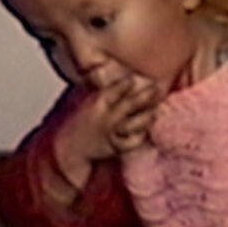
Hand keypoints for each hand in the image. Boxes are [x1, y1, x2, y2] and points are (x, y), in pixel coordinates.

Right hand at [51, 75, 160, 190]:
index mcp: (96, 104)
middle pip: (128, 104)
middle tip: (156, 89)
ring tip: (156, 110)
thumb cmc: (83, 122)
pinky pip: (132, 141)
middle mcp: (104, 118)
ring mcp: (111, 133)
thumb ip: (107, 93)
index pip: (113, 90)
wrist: (71, 147)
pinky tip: (147, 129)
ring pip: (133, 123)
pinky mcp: (115, 147)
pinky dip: (141, 135)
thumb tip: (128, 79)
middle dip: (145, 96)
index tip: (135, 79)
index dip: (125, 84)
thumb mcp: (90, 102)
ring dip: (147, 115)